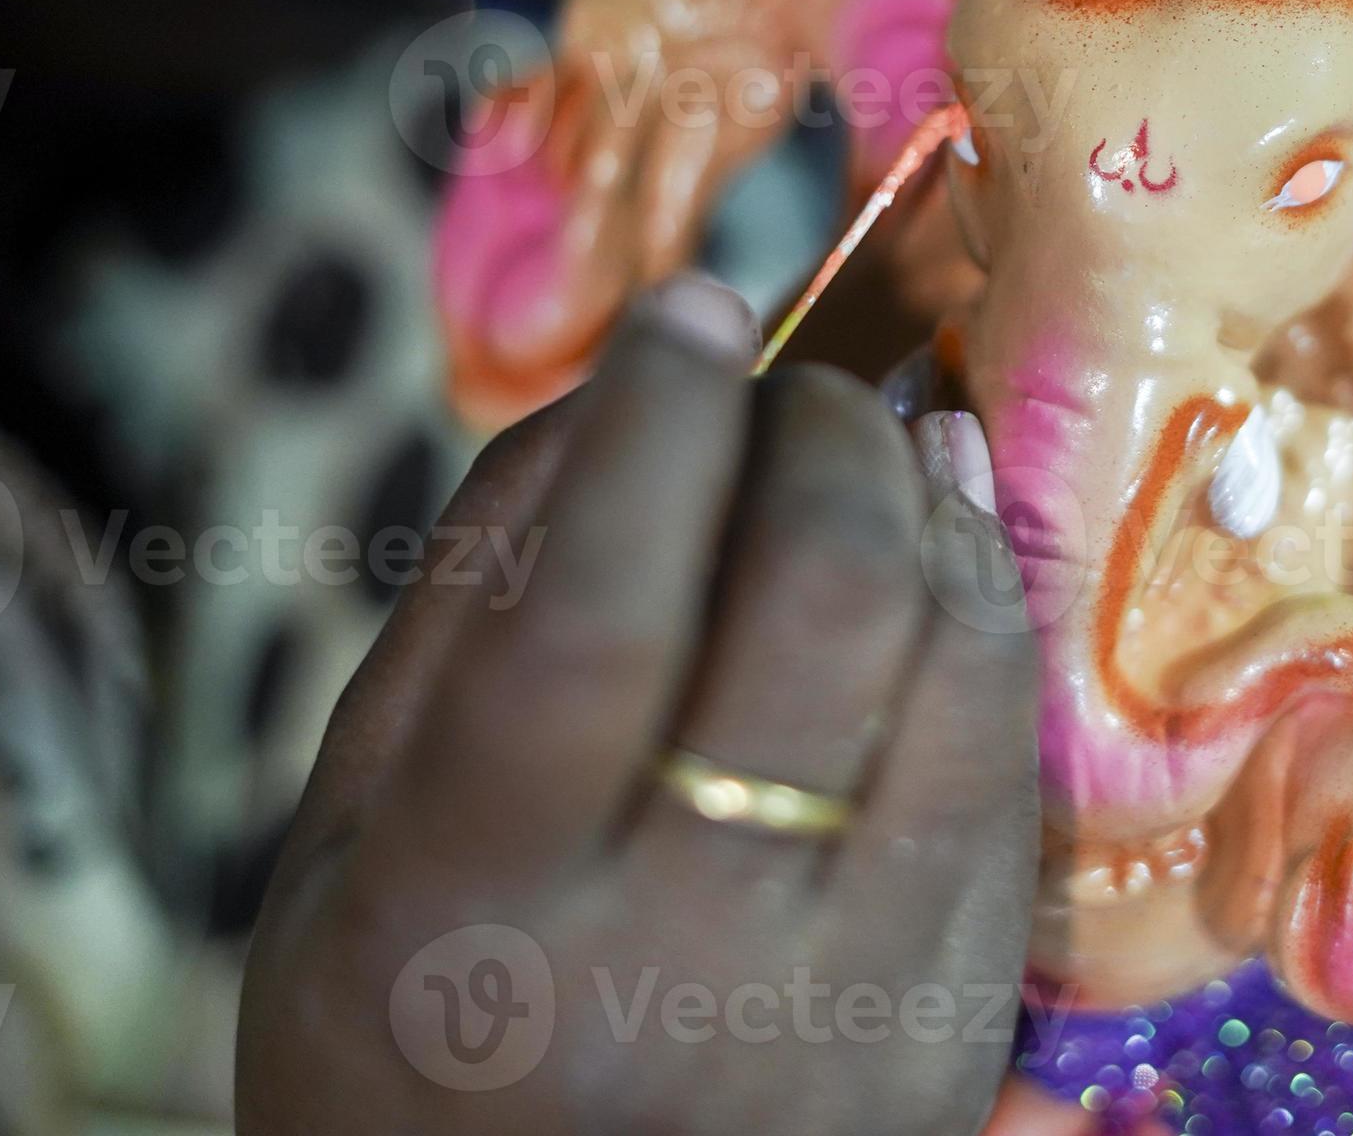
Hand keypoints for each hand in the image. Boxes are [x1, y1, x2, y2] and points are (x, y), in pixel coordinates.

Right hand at [238, 277, 1037, 1135]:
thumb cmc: (407, 1050)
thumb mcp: (346, 846)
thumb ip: (462, 612)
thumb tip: (625, 398)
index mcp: (476, 908)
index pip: (593, 609)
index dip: (659, 424)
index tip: (692, 303)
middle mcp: (682, 953)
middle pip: (817, 606)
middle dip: (823, 436)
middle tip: (794, 381)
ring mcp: (851, 993)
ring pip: (951, 664)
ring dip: (930, 503)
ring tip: (885, 436)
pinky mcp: (960, 1016)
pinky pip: (1006, 763)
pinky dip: (988, 614)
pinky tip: (951, 538)